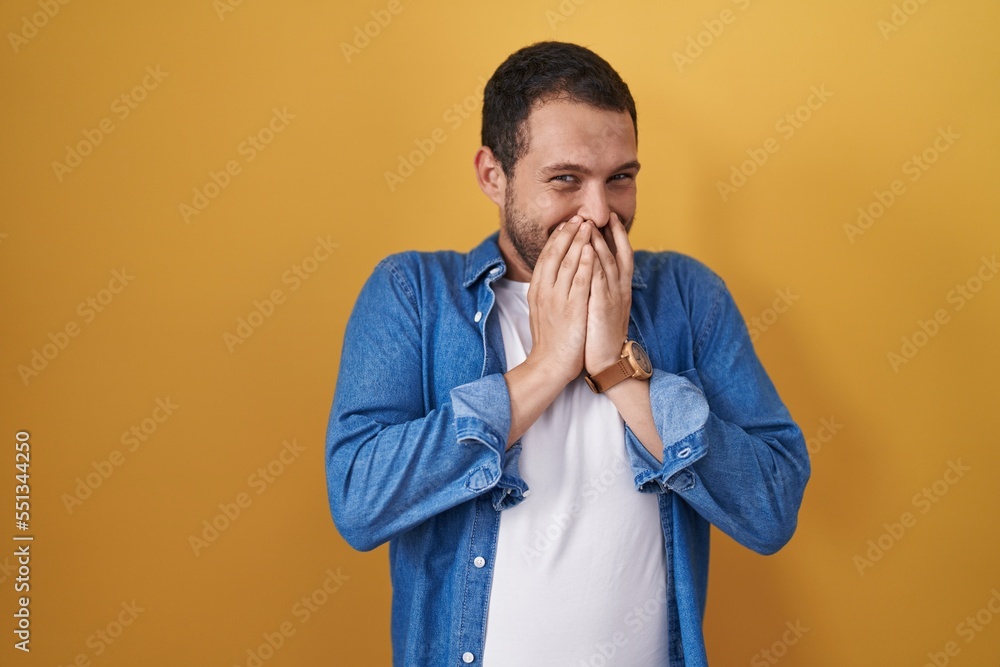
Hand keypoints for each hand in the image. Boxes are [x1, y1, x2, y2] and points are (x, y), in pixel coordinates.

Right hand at [524, 216, 594, 385]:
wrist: (549, 365)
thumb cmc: (549, 340)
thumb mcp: (542, 310)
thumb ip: (547, 291)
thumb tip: (552, 276)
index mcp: (537, 290)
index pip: (546, 257)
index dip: (557, 238)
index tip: (566, 224)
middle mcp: (545, 291)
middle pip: (555, 254)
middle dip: (567, 233)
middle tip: (578, 217)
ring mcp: (557, 299)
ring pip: (568, 263)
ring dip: (578, 242)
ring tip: (587, 225)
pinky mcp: (572, 309)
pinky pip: (579, 282)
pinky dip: (585, 264)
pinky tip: (591, 249)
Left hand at [584, 212, 633, 375]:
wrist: (608, 361)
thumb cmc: (602, 334)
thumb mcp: (604, 306)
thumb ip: (602, 288)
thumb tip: (594, 271)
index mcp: (620, 288)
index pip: (621, 254)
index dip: (616, 235)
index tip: (609, 218)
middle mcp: (620, 289)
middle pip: (618, 253)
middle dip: (610, 232)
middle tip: (601, 213)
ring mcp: (612, 297)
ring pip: (607, 263)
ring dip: (598, 243)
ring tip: (589, 225)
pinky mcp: (602, 306)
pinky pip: (597, 279)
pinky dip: (592, 263)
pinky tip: (585, 250)